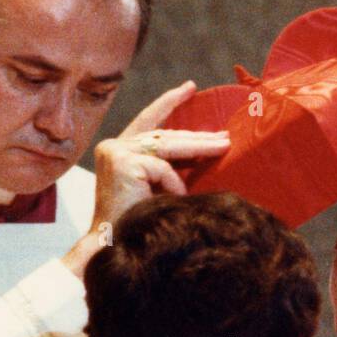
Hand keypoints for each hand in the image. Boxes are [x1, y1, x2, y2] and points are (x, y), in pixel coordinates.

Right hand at [64, 81, 229, 277]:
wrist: (111, 248)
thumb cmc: (136, 223)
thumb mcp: (156, 187)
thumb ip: (170, 167)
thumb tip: (205, 149)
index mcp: (118, 150)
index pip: (148, 120)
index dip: (168, 103)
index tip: (189, 88)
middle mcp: (114, 146)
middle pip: (164, 134)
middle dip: (196, 135)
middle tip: (224, 135)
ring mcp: (116, 152)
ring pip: (168, 145)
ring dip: (199, 147)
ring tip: (224, 147)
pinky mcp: (123, 162)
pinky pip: (163, 168)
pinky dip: (174, 184)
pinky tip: (177, 198)